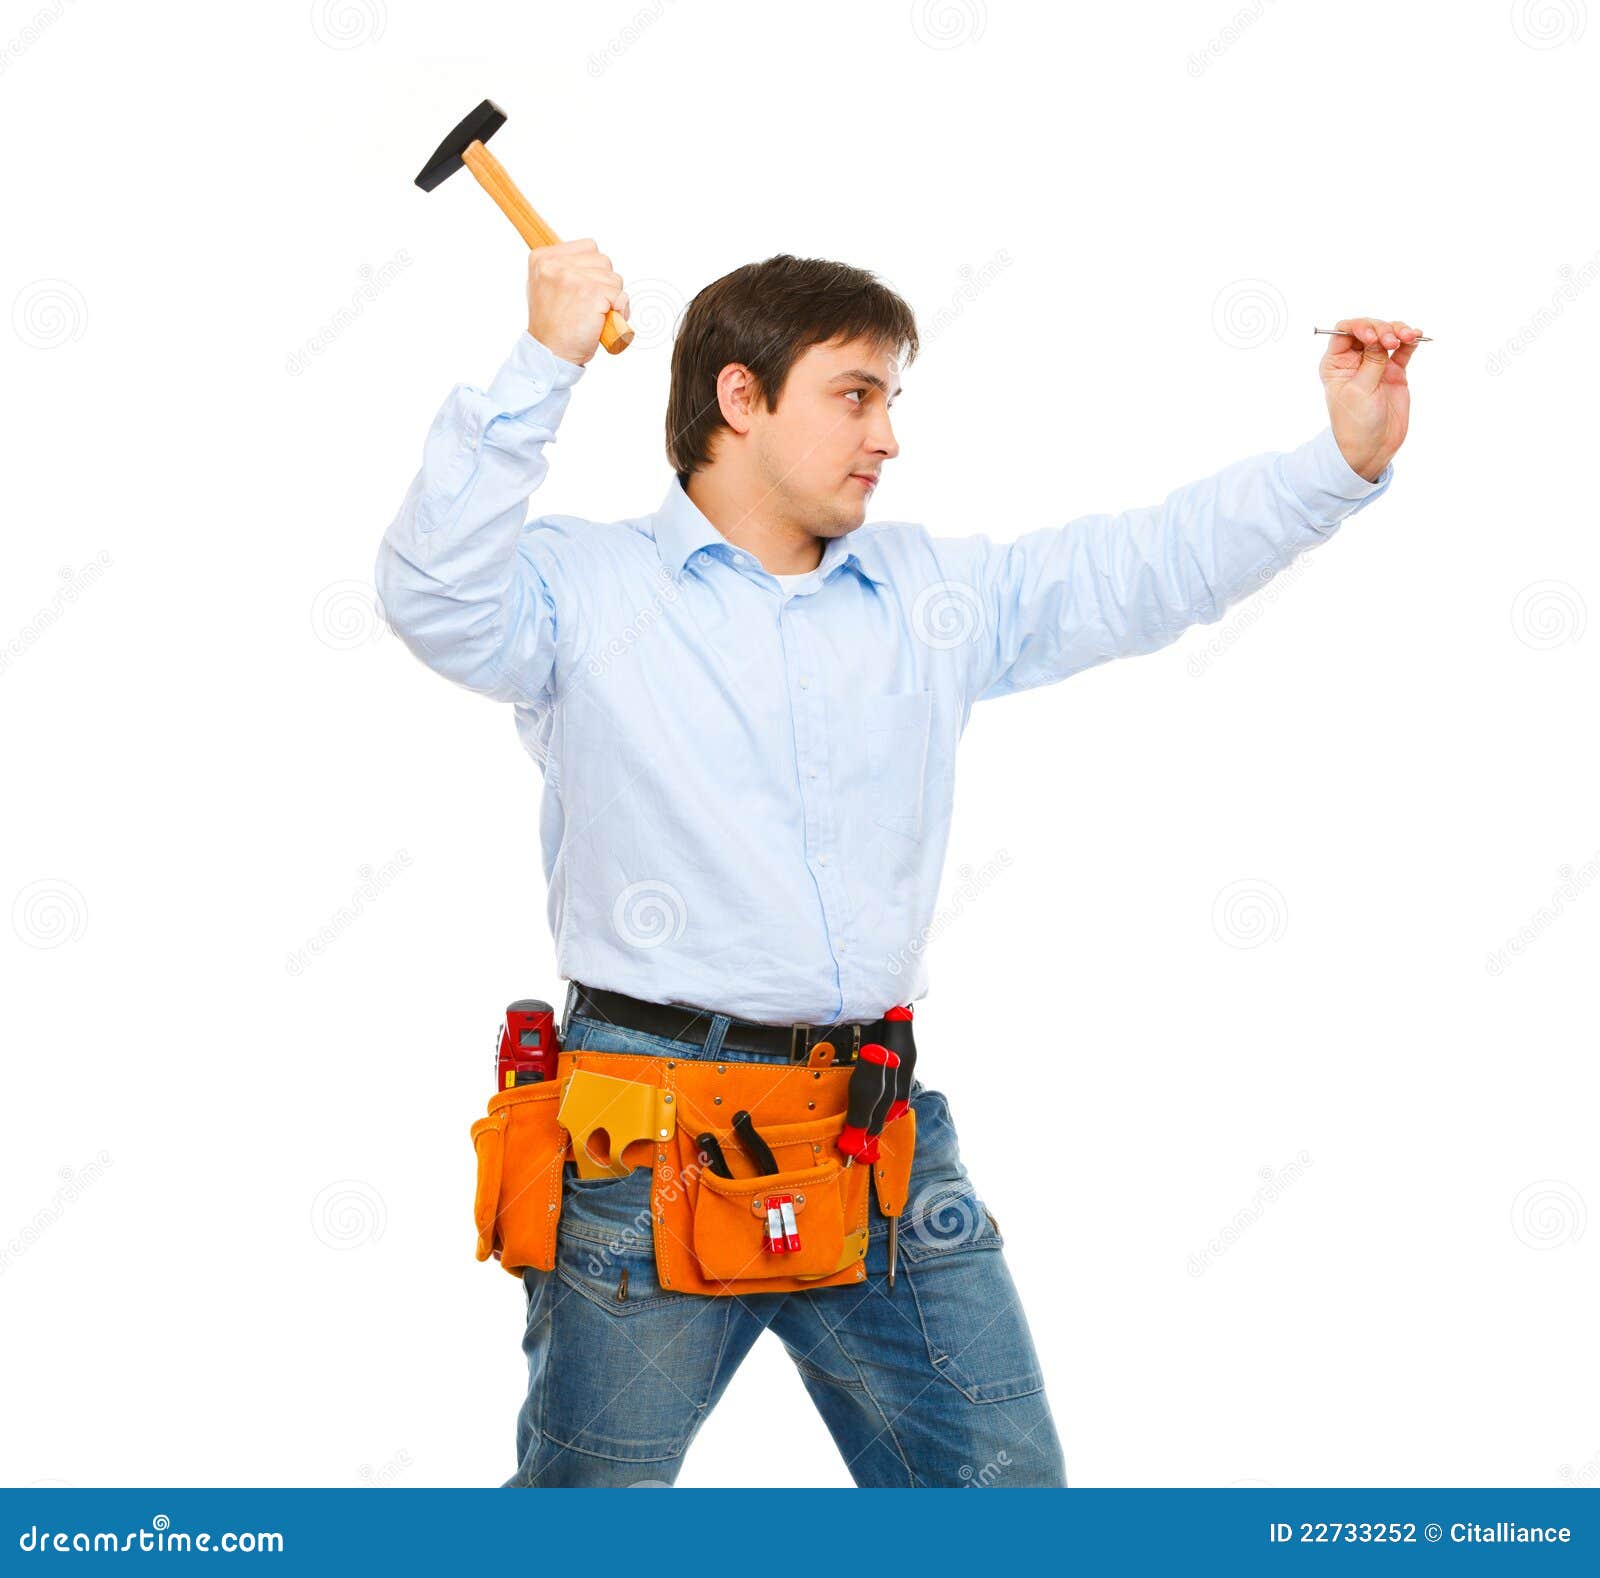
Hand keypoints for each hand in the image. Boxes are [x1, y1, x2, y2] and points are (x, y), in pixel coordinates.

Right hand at [525, 238, 629, 366]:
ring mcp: (574, 278)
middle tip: (591, 307)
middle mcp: (555, 264)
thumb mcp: (546, 287)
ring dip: (613, 299)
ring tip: (596, 316)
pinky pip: (620, 295)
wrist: (551, 354)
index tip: (583, 292)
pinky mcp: (591, 293)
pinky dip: (620, 311)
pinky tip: (605, 322)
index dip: (594, 271)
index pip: (588, 247)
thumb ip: (564, 269)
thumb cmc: (553, 326)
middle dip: (605, 284)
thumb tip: (594, 261)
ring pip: (614, 278)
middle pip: (604, 261)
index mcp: (542, 258)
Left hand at [1319, 317, 1422, 482]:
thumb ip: (1372, 361)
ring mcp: (1376, 364)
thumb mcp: (1360, 390)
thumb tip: (1381, 336)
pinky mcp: (1394, 371)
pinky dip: (1410, 341)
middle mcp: (1354, 360)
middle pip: (1369, 329)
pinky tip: (1417, 337)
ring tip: (1409, 338)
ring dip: (1399, 331)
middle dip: (1383, 329)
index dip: (1360, 327)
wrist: (1371, 448)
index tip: (1373, 337)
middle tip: (1392, 341)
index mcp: (1336, 363)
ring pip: (1388, 336)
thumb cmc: (1355, 423)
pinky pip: (1403, 349)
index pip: (1344, 332)